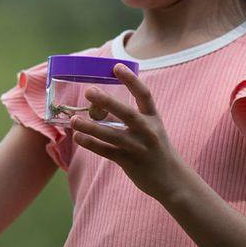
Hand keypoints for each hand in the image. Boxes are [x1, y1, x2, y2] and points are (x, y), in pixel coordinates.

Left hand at [69, 64, 192, 202]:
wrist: (171, 180)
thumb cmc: (153, 149)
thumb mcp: (146, 130)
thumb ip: (123, 119)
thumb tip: (96, 107)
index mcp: (153, 119)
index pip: (144, 95)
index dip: (131, 80)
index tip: (116, 66)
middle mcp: (148, 131)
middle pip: (127, 113)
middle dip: (107, 102)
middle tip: (89, 91)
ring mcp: (139, 147)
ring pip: (112, 135)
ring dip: (91, 127)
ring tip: (74, 120)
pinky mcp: (130, 162)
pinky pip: (107, 151)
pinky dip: (91, 144)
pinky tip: (78, 137)